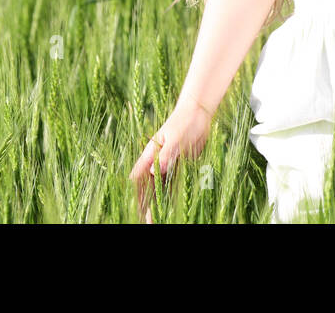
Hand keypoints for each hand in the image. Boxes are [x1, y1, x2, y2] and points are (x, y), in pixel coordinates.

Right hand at [129, 97, 213, 222]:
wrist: (198, 113)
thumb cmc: (184, 121)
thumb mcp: (176, 137)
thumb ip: (167, 154)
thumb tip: (155, 172)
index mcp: (150, 154)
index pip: (138, 178)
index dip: (136, 194)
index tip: (138, 208)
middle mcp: (156, 162)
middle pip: (147, 187)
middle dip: (146, 204)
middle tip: (147, 221)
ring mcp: (167, 165)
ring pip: (159, 188)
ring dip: (157, 203)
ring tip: (155, 220)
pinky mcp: (178, 166)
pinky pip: (172, 184)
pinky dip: (170, 196)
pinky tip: (170, 209)